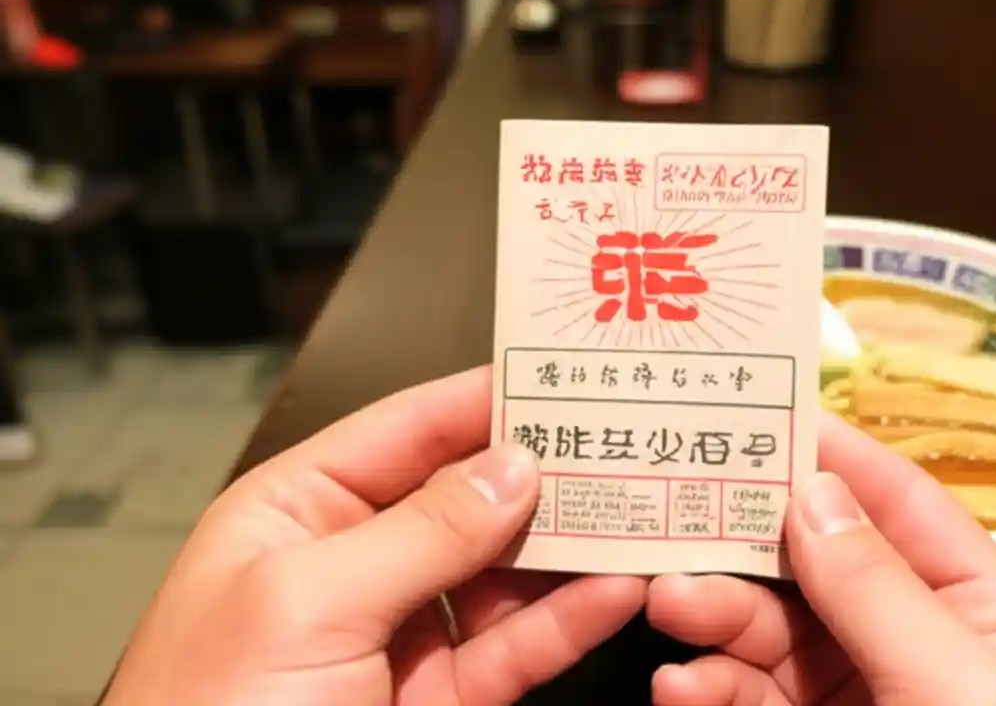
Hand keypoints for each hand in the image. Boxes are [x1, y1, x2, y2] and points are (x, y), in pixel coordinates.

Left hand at [103, 366, 644, 705]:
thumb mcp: (307, 603)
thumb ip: (419, 532)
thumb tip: (508, 469)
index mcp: (298, 512)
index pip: (407, 431)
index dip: (484, 400)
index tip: (560, 381)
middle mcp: (355, 563)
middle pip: (469, 498)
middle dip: (544, 475)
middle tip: (621, 447)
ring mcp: (401, 633)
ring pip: (504, 573)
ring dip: (569, 548)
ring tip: (636, 516)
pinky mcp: (439, 696)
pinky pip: (515, 646)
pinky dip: (568, 620)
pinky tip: (611, 591)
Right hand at [647, 415, 995, 704]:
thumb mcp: (958, 689)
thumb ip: (883, 591)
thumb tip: (816, 496)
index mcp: (985, 619)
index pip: (904, 509)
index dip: (834, 457)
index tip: (759, 415)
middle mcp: (917, 651)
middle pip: (816, 567)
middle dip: (745, 545)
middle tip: (676, 525)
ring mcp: (856, 703)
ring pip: (769, 634)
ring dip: (714, 618)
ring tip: (670, 610)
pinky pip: (745, 702)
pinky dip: (705, 690)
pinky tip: (681, 691)